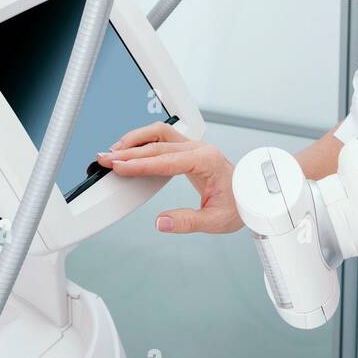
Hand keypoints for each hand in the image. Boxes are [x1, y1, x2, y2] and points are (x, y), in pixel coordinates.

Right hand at [97, 121, 241, 233]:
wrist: (253, 195)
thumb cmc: (239, 205)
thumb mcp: (214, 221)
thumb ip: (186, 222)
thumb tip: (161, 223)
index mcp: (205, 161)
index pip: (165, 160)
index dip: (139, 164)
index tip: (118, 167)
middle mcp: (199, 149)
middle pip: (157, 145)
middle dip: (128, 152)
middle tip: (105, 159)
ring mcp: (195, 147)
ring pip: (159, 135)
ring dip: (135, 141)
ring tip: (114, 151)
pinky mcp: (190, 151)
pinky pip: (164, 139)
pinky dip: (145, 142)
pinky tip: (131, 150)